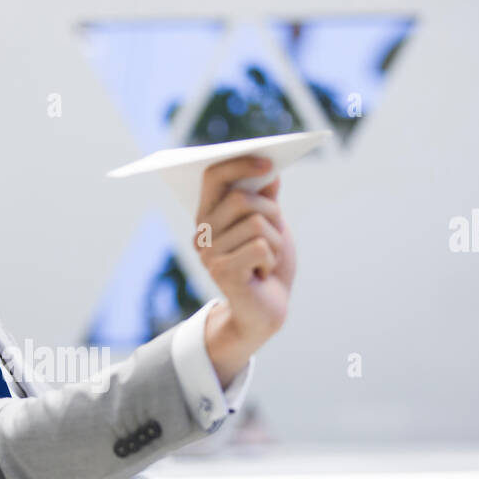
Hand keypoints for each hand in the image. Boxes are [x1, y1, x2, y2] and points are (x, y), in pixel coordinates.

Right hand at [196, 156, 297, 387]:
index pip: (213, 177)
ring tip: (267, 261)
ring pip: (256, 224)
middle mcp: (201, 234)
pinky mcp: (221, 272)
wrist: (265, 313)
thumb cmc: (266, 267)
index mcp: (208, 217)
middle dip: (270, 213)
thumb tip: (270, 173)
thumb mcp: (269, 227)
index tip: (269, 164)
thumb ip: (265, 200)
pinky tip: (263, 274)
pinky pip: (261, 247)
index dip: (240, 165)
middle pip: (240, 199)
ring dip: (275, 242)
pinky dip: (272, 259)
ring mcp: (208, 254)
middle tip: (276, 232)